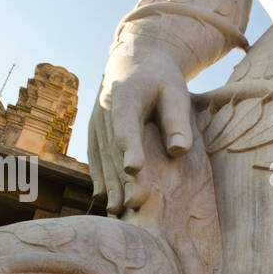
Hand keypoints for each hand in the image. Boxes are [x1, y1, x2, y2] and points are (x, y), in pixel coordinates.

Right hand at [89, 48, 193, 212]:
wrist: (134, 63)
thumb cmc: (162, 80)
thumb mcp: (176, 92)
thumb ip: (177, 121)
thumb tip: (178, 151)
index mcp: (125, 96)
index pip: (126, 124)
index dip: (129, 147)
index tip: (134, 169)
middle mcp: (104, 110)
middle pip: (112, 147)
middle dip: (120, 177)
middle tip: (132, 204)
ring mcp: (96, 121)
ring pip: (102, 156)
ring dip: (109, 183)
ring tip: (118, 210)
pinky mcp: (94, 131)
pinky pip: (96, 157)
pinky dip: (99, 177)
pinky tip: (105, 199)